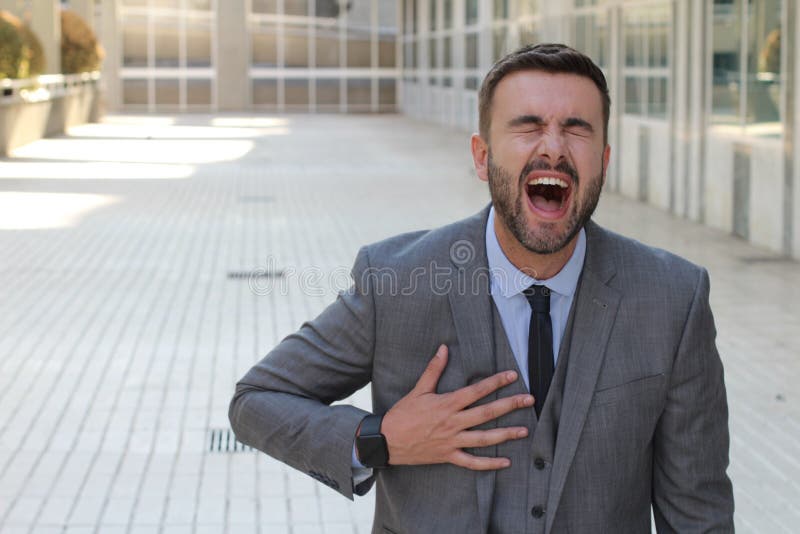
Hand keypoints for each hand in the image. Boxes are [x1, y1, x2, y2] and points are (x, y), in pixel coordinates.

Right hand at [381, 344, 533, 469]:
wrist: (386, 441)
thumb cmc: (402, 414)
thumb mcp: (418, 390)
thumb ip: (433, 369)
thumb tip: (443, 348)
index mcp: (447, 404)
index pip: (476, 390)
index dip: (496, 382)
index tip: (513, 375)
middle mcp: (453, 422)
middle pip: (487, 413)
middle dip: (510, 405)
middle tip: (529, 399)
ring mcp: (452, 441)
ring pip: (484, 438)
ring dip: (505, 434)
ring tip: (524, 430)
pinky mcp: (448, 456)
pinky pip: (472, 463)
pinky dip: (489, 464)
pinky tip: (505, 462)